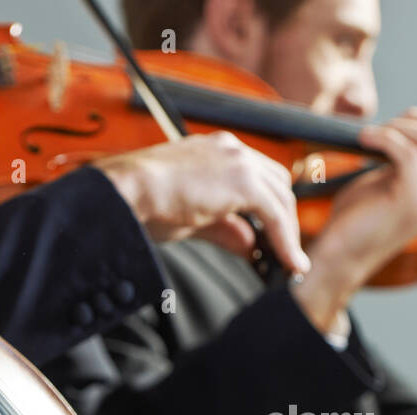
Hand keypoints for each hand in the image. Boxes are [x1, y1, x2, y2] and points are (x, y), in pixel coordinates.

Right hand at [94, 132, 310, 273]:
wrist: (127, 193)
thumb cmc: (144, 203)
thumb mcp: (194, 220)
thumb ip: (227, 229)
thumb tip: (251, 247)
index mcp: (216, 151)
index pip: (258, 177)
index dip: (271, 208)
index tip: (274, 237)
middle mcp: (231, 150)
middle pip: (278, 184)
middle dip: (285, 219)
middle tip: (285, 252)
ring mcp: (238, 161)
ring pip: (281, 198)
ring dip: (289, 232)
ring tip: (289, 263)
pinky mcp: (243, 180)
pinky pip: (276, 215)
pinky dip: (286, 240)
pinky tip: (288, 262)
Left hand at [292, 107, 416, 334]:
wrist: (341, 254)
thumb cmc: (360, 216)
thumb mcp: (394, 180)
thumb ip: (414, 158)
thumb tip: (416, 122)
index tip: (402, 127)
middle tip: (385, 128)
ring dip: (399, 127)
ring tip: (371, 135)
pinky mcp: (414, 204)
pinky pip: (409, 152)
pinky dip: (384, 137)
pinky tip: (364, 139)